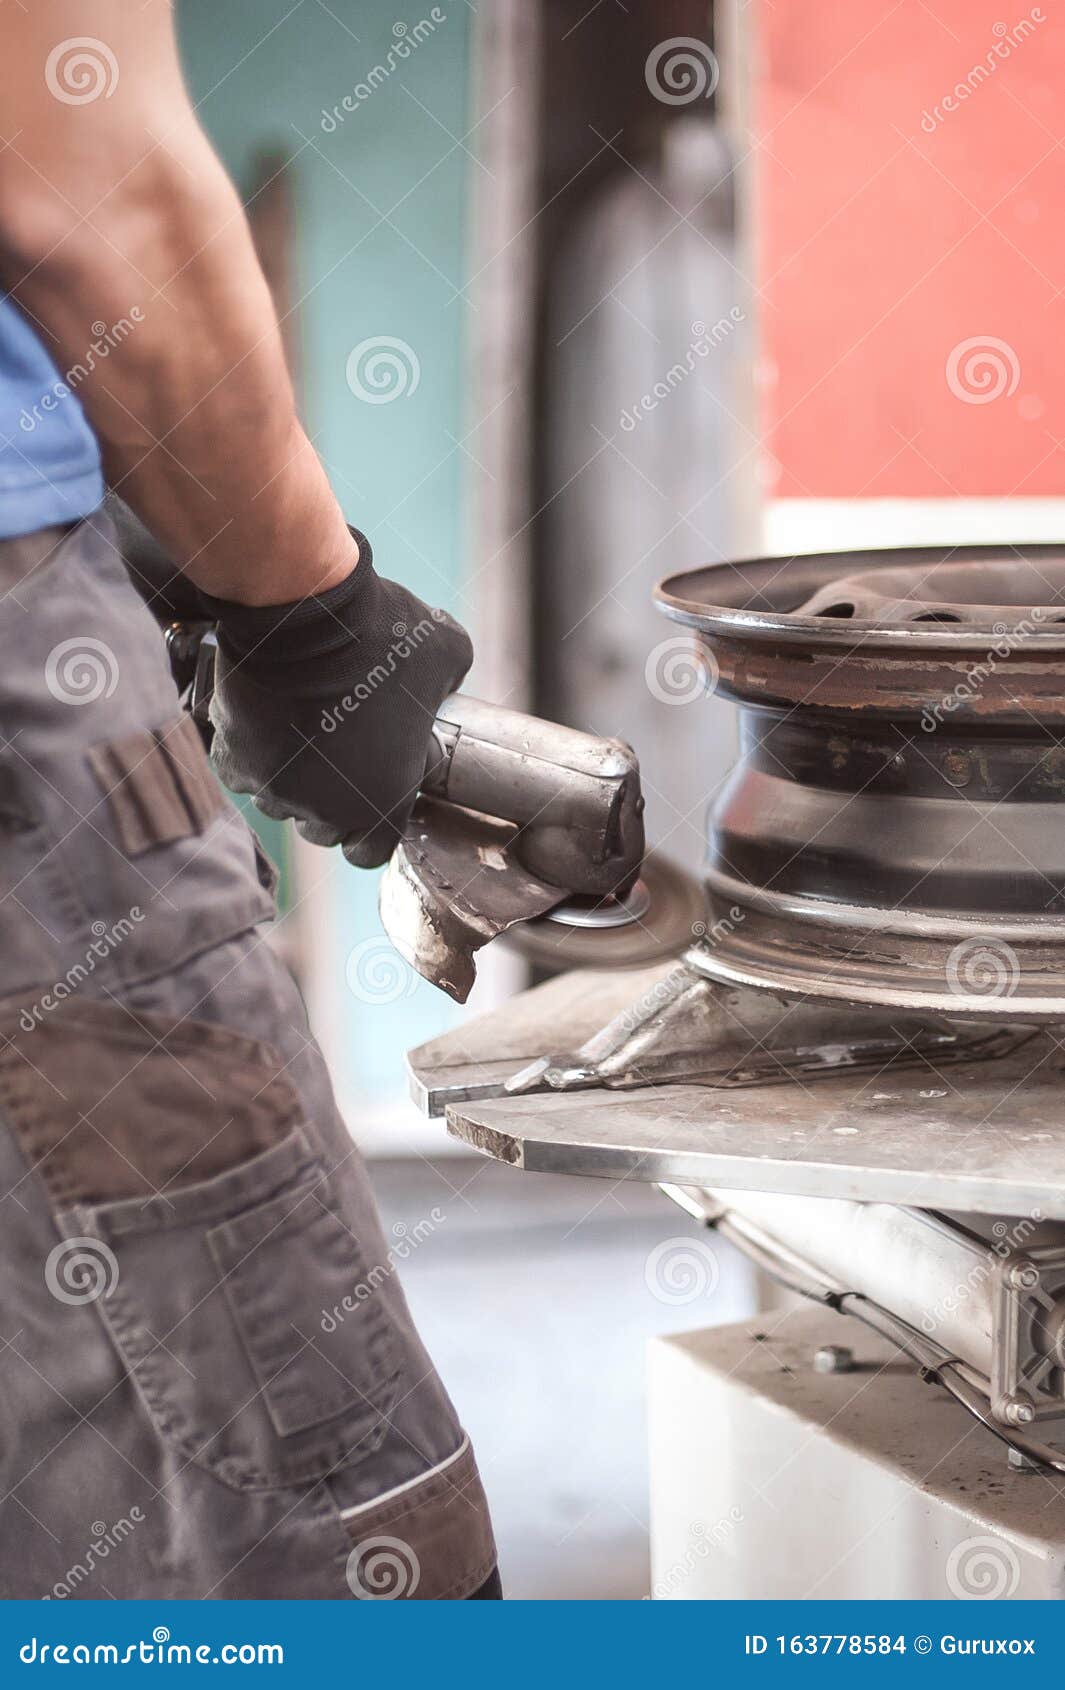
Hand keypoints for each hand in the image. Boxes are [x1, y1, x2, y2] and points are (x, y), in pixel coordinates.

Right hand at [206, 531, 471, 867]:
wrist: (305, 612)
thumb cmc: (382, 637)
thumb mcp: (447, 654)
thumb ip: (449, 686)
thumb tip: (445, 688)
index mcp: (381, 804)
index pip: (369, 852)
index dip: (372, 829)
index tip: (374, 795)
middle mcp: (323, 810)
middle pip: (322, 829)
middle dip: (332, 801)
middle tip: (342, 756)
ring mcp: (274, 788)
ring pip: (279, 800)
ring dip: (292, 777)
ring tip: (305, 730)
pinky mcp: (234, 760)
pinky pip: (243, 771)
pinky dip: (253, 751)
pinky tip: (269, 719)